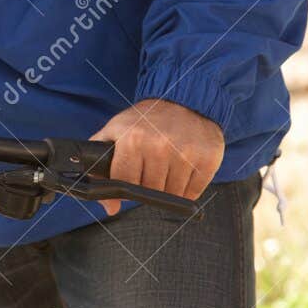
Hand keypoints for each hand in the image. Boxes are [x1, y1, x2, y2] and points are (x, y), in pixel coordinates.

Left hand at [89, 97, 224, 217]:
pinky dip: (188, 189)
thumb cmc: (146, 119)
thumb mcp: (115, 130)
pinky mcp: (207, 159)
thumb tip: (110, 207)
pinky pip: (193, 193)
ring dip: (169, 188)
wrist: (184, 99)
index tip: (132, 175)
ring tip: (168, 166)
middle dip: (148, 185)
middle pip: (149, 192)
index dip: (126, 184)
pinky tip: (183, 169)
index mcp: (132, 139)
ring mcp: (185, 154)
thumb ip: (100, 168)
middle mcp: (159, 146)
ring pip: (172, 195)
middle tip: (152, 167)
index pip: (125, 184)